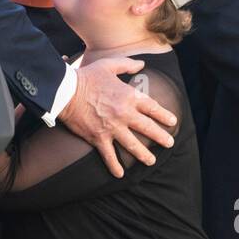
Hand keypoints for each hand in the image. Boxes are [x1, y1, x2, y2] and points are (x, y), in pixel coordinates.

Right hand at [58, 58, 176, 177]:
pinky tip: (120, 174)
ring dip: (143, 155)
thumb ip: (127, 64)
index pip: (152, 108)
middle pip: (147, 128)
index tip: (173, 122)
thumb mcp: (108, 65)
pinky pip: (109, 155)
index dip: (164, 115)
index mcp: (128, 96)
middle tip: (169, 143)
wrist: (65, 91)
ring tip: (151, 161)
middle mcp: (124, 114)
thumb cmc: (86, 77)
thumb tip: (142, 64)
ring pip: (133, 145)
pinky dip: (114, 166)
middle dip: (161, 137)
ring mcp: (112, 128)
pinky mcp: (98, 138)